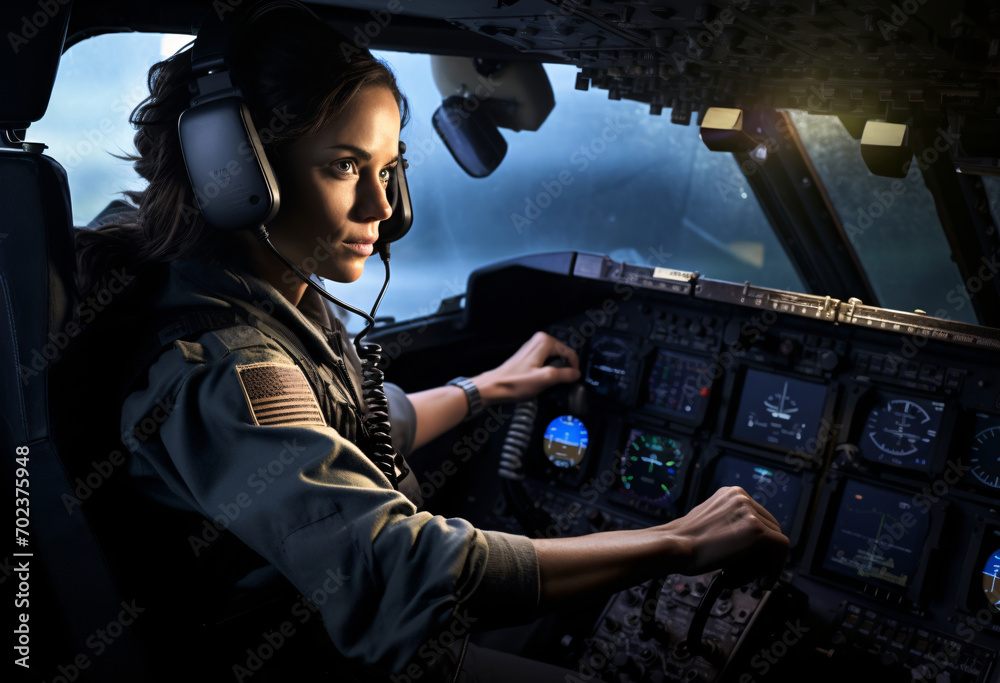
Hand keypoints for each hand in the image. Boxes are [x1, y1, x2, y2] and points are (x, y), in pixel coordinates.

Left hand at [472, 332, 580, 405]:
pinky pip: (547, 363)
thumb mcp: (545, 379)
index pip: (570, 352)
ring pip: (555, 360)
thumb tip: (576, 374)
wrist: (494, 387)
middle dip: (564, 369)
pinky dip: (547, 372)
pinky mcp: (530, 357)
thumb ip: (564, 375)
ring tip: (547, 383)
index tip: (573, 379)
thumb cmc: (513, 383)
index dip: (574, 367)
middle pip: (563, 355)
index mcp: (544, 341)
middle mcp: (538, 341)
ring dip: (555, 372)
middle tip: (559, 382)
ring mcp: (533, 349)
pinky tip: (540, 381)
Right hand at [662, 486, 788, 588]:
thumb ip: (730, 523)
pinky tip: (763, 581)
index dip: (759, 543)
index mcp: (731, 493)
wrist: (673, 547)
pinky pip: (781, 549)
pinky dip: (776, 568)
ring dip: (766, 562)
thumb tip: (745, 539)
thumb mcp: (710, 520)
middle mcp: (742, 497)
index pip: (759, 517)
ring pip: (777, 540)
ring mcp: (750, 513)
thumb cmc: (683, 542)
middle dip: (764, 553)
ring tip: (746, 576)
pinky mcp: (756, 532)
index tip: (753, 558)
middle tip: (750, 572)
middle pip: (771, 527)